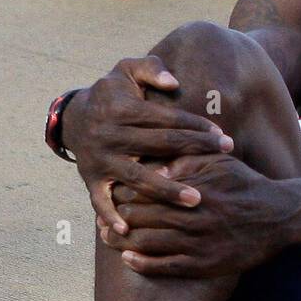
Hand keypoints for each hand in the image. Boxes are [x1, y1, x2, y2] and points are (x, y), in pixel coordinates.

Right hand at [63, 55, 233, 232]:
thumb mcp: (127, 70)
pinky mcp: (90, 180)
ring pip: (137, 178)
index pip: (165, 119)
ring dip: (166, 190)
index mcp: (121, 109)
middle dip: (194, 150)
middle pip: (159, 145)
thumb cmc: (113, 94)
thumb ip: (151, 69)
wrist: (74, 118)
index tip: (222, 136)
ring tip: (196, 199)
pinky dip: (110, 216)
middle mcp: (109, 135)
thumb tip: (174, 83)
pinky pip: (100, 201)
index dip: (195, 126)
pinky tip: (129, 231)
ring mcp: (99, 160)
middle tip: (226, 157)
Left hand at [98, 154, 296, 277]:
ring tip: (107, 238)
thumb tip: (152, 166)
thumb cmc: (246, 184)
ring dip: (122, 241)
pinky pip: (166, 267)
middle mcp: (193, 216)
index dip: (123, 191)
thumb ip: (186, 160)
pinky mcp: (205, 265)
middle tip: (100, 217)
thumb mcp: (219, 161)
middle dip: (116, 217)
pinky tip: (128, 259)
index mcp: (193, 188)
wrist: (279, 217)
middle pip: (141, 217)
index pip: (146, 189)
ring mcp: (198, 243)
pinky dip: (143, 263)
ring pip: (148, 243)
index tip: (111, 191)